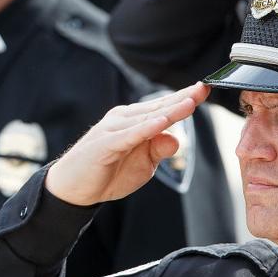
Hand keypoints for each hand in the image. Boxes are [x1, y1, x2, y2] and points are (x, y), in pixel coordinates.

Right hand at [44, 84, 209, 206]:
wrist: (73, 188)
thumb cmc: (106, 173)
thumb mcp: (142, 165)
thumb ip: (158, 150)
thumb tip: (176, 137)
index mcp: (133, 121)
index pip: (162, 107)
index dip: (184, 98)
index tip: (204, 89)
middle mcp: (123, 119)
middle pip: (158, 107)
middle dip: (182, 97)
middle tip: (203, 88)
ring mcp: (113, 129)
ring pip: (147, 118)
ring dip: (169, 110)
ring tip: (190, 102)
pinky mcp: (105, 143)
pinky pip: (130, 135)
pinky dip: (146, 128)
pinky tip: (162, 122)